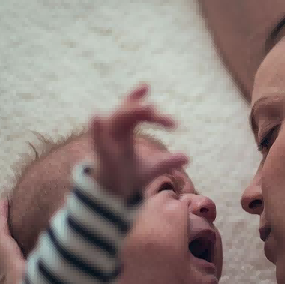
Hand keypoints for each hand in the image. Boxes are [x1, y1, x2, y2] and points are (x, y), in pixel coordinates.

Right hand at [90, 83, 188, 199]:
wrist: (113, 197)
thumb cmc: (127, 177)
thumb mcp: (152, 169)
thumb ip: (168, 161)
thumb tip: (187, 157)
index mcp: (125, 133)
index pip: (130, 110)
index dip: (135, 97)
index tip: (145, 86)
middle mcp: (115, 134)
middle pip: (127, 113)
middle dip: (142, 109)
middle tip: (156, 110)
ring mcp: (107, 143)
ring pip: (116, 121)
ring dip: (129, 112)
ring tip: (147, 108)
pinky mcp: (103, 156)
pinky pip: (98, 141)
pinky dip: (97, 129)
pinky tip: (96, 116)